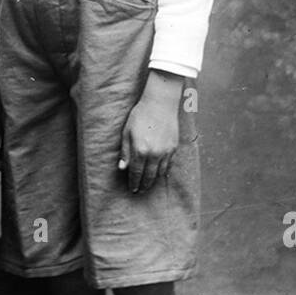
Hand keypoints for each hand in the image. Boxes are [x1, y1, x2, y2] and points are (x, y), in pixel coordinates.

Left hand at [118, 71, 183, 193]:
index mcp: (140, 150)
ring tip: (149, 183)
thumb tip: (122, 168)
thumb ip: (125, 151)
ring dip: (154, 180)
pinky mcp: (173, 148)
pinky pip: (169, 165)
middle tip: (140, 191)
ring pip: (160, 173)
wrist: (160, 103)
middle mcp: (153, 154)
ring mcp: (165, 152)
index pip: (136, 173)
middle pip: (148, 176)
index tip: (132, 189)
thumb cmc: (140, 115)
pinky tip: (160, 173)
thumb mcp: (127, 132)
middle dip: (143, 185)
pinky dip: (164, 172)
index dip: (134, 183)